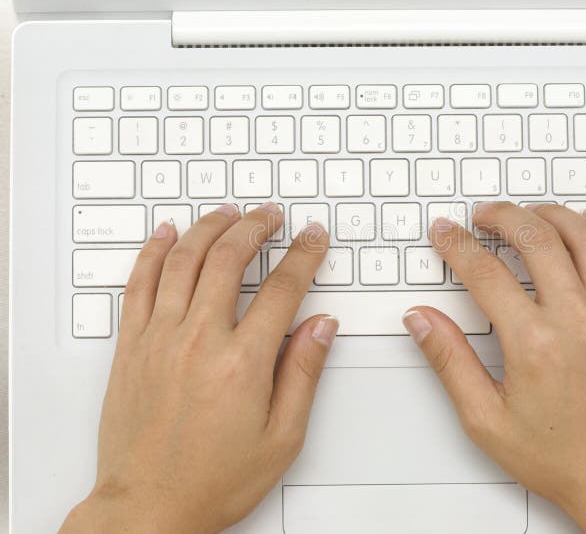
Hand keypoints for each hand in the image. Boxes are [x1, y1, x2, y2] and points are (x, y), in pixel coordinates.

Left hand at [60, 204, 336, 533]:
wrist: (149, 509)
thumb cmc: (213, 480)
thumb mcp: (281, 437)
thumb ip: (303, 373)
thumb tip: (322, 327)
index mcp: (242, 363)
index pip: (282, 289)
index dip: (303, 255)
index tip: (312, 238)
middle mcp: (199, 341)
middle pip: (229, 259)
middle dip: (256, 227)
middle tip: (271, 215)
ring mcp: (159, 339)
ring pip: (184, 260)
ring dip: (209, 228)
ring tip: (228, 213)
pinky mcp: (131, 347)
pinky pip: (139, 284)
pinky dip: (153, 252)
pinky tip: (166, 234)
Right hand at [403, 203, 585, 532]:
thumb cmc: (561, 458)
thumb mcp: (486, 419)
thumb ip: (449, 361)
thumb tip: (421, 320)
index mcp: (534, 343)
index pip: (484, 272)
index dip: (457, 245)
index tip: (445, 233)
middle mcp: (578, 320)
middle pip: (535, 237)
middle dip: (502, 216)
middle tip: (483, 215)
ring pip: (584, 237)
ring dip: (551, 214)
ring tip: (529, 213)